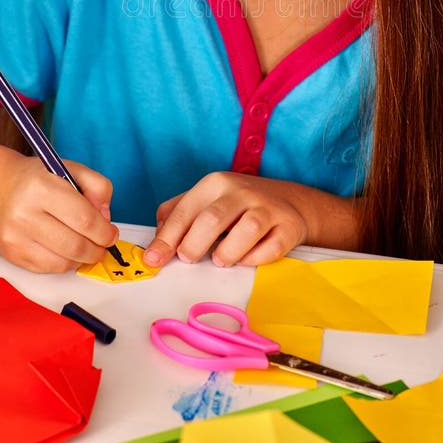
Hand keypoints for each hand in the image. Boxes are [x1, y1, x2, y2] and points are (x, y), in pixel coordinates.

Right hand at [0, 150, 119, 272]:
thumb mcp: (70, 168)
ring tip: (86, 246)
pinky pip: (47, 269)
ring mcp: (14, 237)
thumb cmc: (36, 177)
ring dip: (82, 259)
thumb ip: (97, 186)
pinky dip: (64, 263)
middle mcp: (23, 214)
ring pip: (62, 263)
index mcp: (41, 187)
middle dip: (97, 249)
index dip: (104, 232)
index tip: (112, 234)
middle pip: (75, 245)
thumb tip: (105, 218)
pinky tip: (66, 250)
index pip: (84, 218)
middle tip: (103, 244)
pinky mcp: (9, 254)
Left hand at [143, 172, 312, 268]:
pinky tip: (247, 257)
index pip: (184, 211)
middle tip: (188, 259)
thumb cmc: (238, 205)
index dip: (167, 238)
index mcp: (215, 183)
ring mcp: (267, 208)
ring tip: (220, 259)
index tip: (154, 259)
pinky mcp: (288, 227)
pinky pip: (270, 248)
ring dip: (226, 254)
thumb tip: (157, 239)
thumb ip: (178, 213)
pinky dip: (254, 259)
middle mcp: (241, 191)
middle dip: (193, 246)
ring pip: (244, 232)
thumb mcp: (207, 199)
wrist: (289, 202)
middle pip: (211, 220)